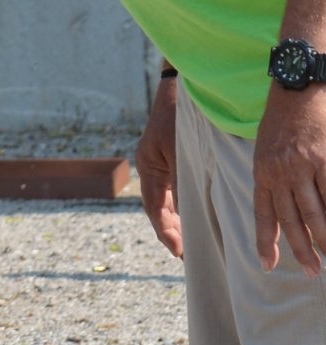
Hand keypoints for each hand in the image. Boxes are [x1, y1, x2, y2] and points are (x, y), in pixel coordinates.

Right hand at [136, 76, 182, 258]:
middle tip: (186, 254)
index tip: (180, 252)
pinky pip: (175, 191)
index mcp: (149, 167)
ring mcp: (161, 164)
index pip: (154, 208)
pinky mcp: (172, 160)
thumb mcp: (180, 151)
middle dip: (172, 231)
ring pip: (167, 201)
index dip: (166, 231)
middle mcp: (152, 168)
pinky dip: (183, 207)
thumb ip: (182, 182)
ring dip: (177, 221)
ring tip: (191, 243)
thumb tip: (186, 214)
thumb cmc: (180, 117)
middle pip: (159, 208)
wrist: (181, 89)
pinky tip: (195, 217)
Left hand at [253, 81, 325, 273]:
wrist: (298, 85)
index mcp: (263, 170)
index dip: (265, 240)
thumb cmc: (284, 116)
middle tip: (312, 272)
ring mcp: (304, 166)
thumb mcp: (267, 146)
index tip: (267, 265)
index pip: (264, 213)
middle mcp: (280, 171)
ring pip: (316, 213)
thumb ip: (273, 175)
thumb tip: (282, 202)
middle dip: (301, 250)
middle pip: (292, 220)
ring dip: (324, 240)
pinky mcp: (325, 159)